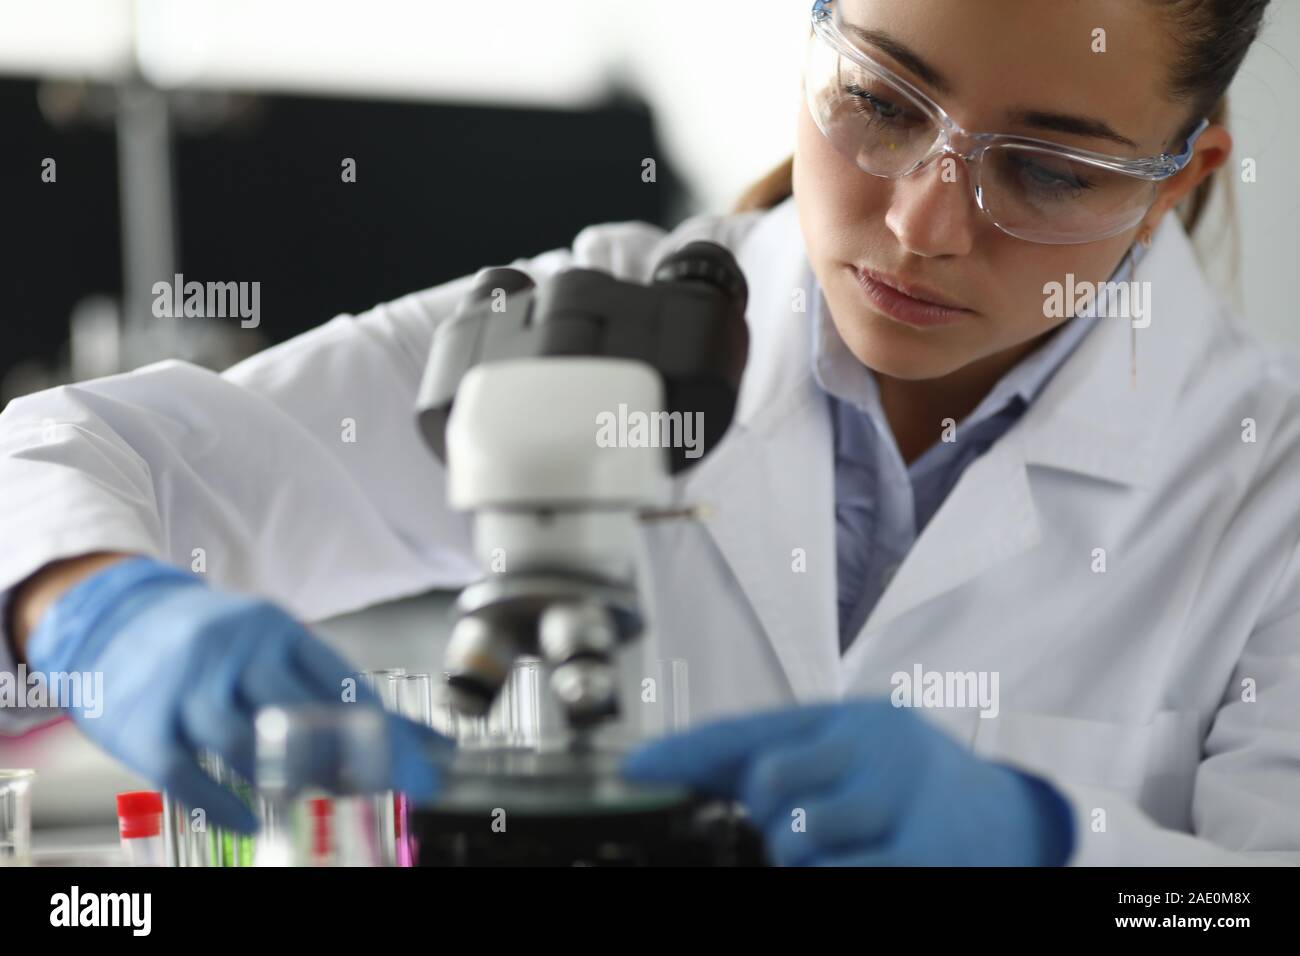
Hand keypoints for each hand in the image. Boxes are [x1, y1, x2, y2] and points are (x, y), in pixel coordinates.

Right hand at [26, 556, 449, 831]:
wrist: (111, 614)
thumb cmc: (212, 642)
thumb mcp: (272, 644)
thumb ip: (335, 690)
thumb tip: (424, 740)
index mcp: (276, 629)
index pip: (345, 686)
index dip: (389, 734)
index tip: (425, 767)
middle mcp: (234, 653)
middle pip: (302, 715)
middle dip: (350, 760)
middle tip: (380, 788)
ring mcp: (186, 687)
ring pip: (245, 745)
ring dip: (285, 780)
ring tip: (311, 796)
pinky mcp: (142, 725)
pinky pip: (186, 775)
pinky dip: (221, 805)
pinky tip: (248, 821)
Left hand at [621, 698, 1075, 865]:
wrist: (1017, 822)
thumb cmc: (914, 791)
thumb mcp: (854, 757)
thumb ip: (783, 760)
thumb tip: (686, 769)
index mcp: (848, 718)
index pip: (749, 728)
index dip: (684, 749)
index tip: (632, 768)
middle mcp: (873, 744)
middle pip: (767, 779)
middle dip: (766, 817)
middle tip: (792, 830)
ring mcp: (900, 796)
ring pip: (798, 836)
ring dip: (801, 858)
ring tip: (843, 849)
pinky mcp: (923, 853)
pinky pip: (842, 874)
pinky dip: (836, 874)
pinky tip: (859, 862)